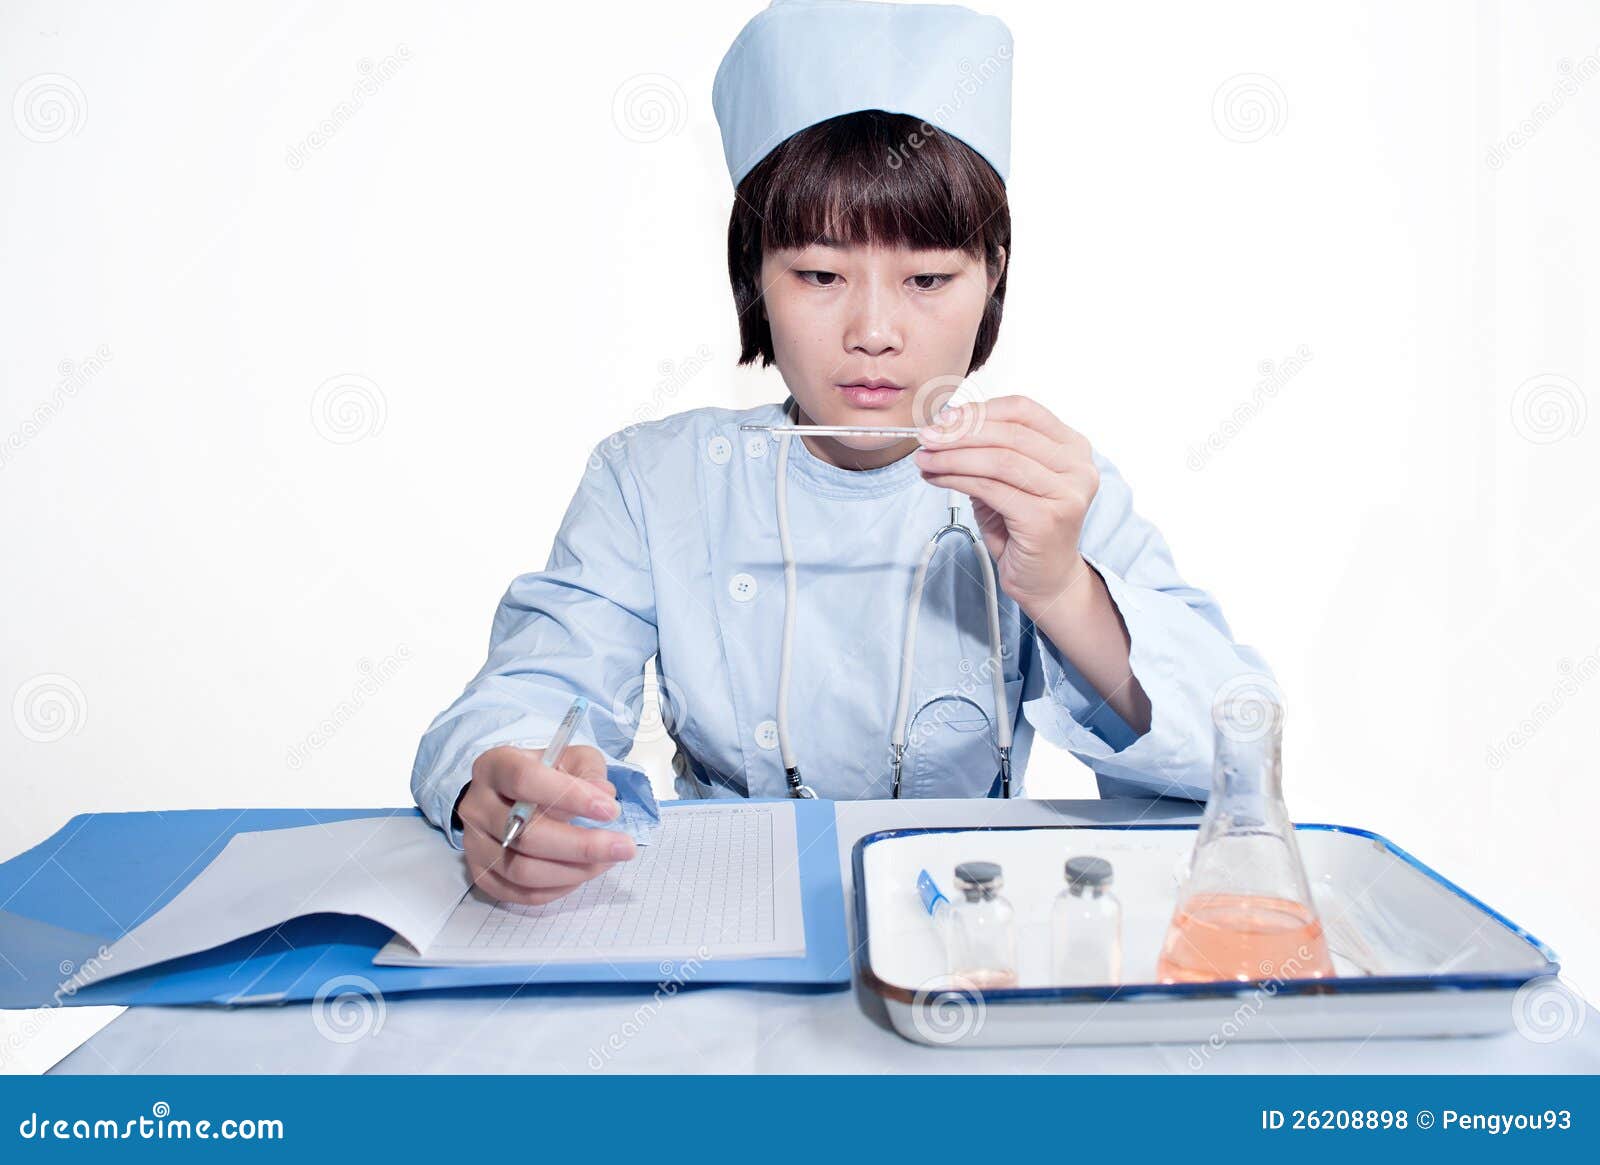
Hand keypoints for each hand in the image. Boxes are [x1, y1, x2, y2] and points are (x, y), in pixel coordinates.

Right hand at [455, 743, 636, 905]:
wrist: (510, 798)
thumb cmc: (545, 776)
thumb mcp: (570, 759)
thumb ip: (589, 772)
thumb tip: (603, 796)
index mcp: (495, 767)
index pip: (526, 780)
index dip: (571, 796)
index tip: (610, 810)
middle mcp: (477, 806)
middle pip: (527, 835)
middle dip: (583, 845)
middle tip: (623, 847)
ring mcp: (474, 844)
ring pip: (523, 870)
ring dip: (574, 871)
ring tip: (607, 861)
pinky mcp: (480, 874)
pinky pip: (520, 893)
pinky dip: (557, 888)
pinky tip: (582, 873)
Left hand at [914, 394, 1098, 614]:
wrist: (1045, 580)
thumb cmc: (1024, 528)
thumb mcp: (1007, 479)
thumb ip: (988, 450)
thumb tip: (943, 427)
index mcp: (1072, 447)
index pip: (1023, 410)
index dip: (979, 410)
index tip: (945, 418)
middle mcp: (1077, 467)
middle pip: (1009, 433)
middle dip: (960, 432)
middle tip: (927, 437)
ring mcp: (1065, 493)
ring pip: (999, 460)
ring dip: (953, 456)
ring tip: (925, 459)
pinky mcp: (1045, 519)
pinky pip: (991, 488)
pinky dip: (957, 480)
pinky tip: (937, 478)